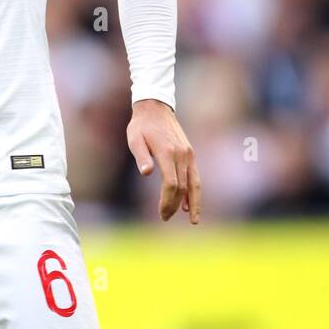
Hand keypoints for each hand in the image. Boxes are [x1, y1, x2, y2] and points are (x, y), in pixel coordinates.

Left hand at [127, 99, 200, 223]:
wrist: (155, 108)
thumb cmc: (141, 126)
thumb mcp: (134, 139)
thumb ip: (141, 156)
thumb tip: (146, 173)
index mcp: (167, 153)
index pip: (171, 184)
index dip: (167, 201)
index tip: (161, 214)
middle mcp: (181, 155)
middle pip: (182, 187)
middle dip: (175, 205)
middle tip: (165, 218)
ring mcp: (188, 154)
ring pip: (194, 183)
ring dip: (193, 203)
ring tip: (192, 220)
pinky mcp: (190, 154)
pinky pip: (194, 176)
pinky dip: (194, 191)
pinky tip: (189, 204)